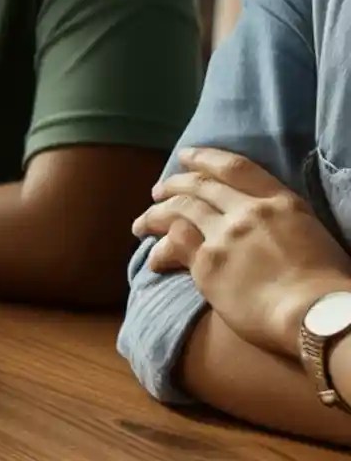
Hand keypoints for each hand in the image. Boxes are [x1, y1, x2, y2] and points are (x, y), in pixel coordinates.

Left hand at [133, 148, 350, 356]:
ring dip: (155, 215)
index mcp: (280, 201)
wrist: (318, 315)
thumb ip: (279, 221)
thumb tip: (261, 228)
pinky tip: (152, 260)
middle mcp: (249, 211)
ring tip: (142, 223)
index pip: (234, 167)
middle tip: (158, 191)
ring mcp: (225, 235)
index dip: (204, 157)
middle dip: (173, 185)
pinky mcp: (208, 263)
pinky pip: (173, 246)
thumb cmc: (327, 285)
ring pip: (179, 211)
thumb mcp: (309, 234)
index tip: (185, 156)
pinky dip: (159, 250)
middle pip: (200, 187)